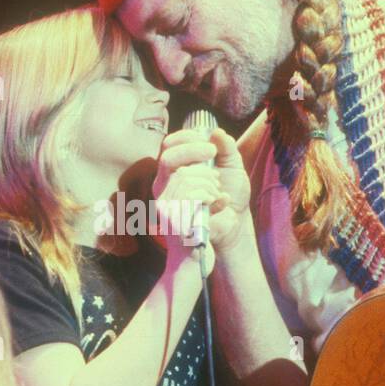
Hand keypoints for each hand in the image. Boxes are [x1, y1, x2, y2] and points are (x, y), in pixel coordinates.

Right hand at [151, 138, 222, 274]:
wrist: (210, 253)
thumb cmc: (215, 217)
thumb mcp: (222, 181)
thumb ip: (221, 156)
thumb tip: (216, 132)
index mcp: (169, 181)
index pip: (167, 150)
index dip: (185, 139)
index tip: (207, 141)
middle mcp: (162, 192)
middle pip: (171, 160)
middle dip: (196, 155)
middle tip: (214, 161)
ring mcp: (166, 207)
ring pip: (186, 178)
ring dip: (208, 183)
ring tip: (217, 195)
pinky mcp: (175, 220)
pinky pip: (194, 197)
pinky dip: (211, 197)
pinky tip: (218, 204)